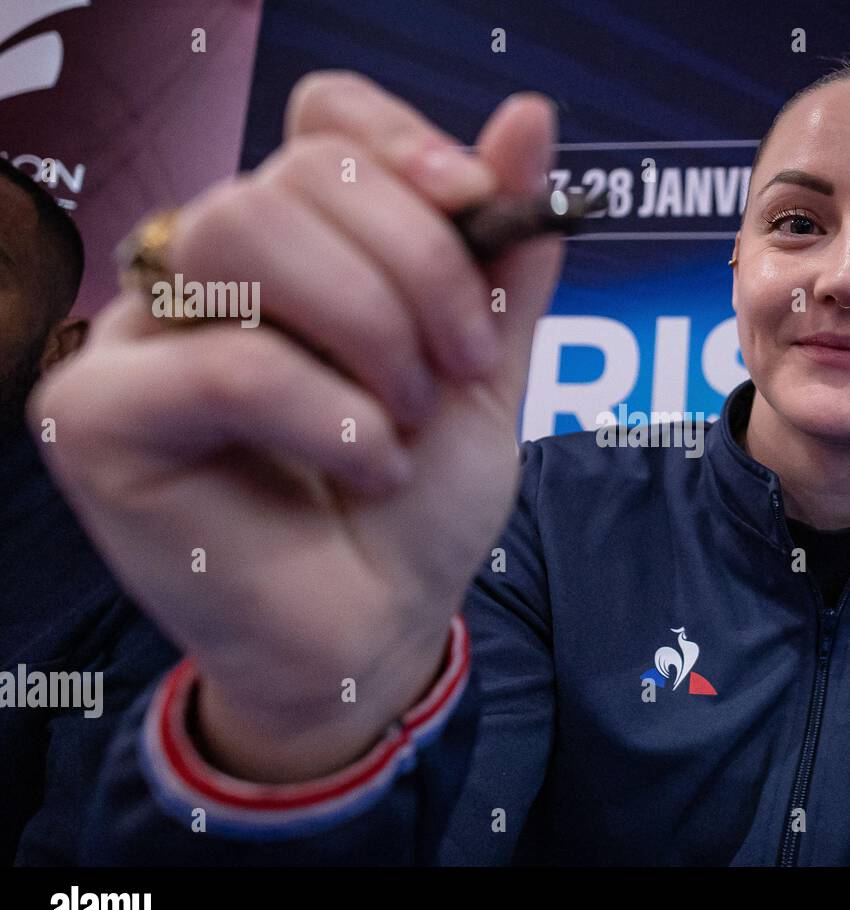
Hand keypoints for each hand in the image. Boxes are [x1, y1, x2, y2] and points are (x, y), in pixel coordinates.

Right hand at [29, 72, 563, 780]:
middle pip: (296, 173)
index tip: (477, 202)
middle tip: (463, 366)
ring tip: (407, 420)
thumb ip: (503, 252)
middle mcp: (208, 268)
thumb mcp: (487, 369)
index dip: (403, 145)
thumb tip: (530, 118)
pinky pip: (224, 363)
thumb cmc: (418, 502)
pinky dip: (327, 413)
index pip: (326, 120)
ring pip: (245, 236)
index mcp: (300, 243)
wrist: (377, 629)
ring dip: (369, 330)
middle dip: (417, 266)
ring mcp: (142, 333)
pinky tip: (369, 467)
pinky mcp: (98, 414)